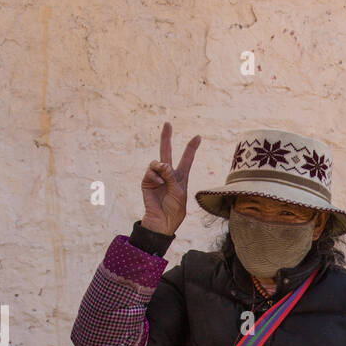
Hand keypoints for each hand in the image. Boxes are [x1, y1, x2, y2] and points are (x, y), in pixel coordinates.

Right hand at [140, 121, 201, 235]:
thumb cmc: (174, 210)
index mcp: (181, 177)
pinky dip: (154, 176)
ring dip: (161, 167)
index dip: (191, 148)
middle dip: (166, 137)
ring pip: (157, 162)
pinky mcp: (147, 182)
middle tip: (167, 123)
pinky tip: (158, 183)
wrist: (162, 222)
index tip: (198, 136)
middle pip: (167, 152)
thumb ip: (171, 177)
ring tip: (163, 177)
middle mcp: (168, 175)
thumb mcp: (179, 193)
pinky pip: (150, 171)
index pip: (187, 159)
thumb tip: (161, 163)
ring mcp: (157, 177)